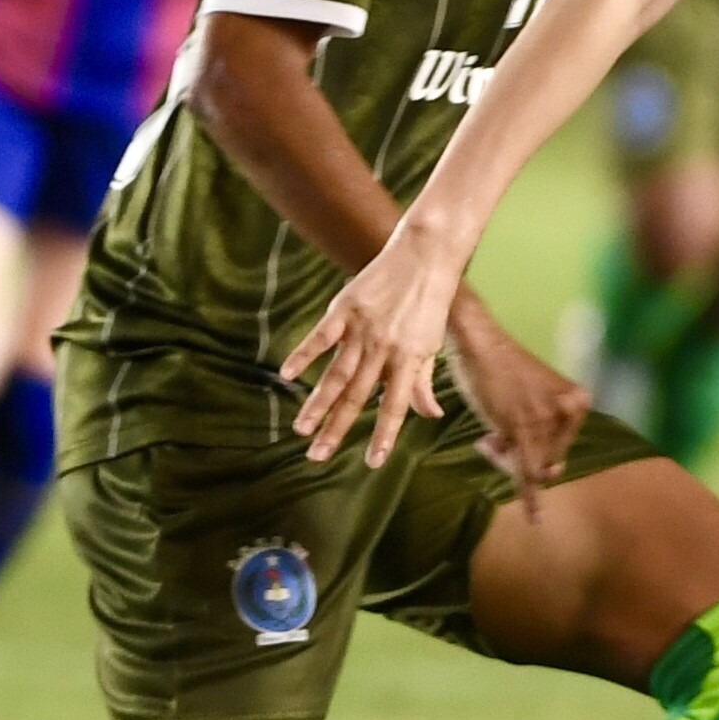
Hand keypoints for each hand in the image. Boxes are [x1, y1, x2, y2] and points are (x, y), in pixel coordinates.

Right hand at [282, 221, 472, 467]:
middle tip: (317, 456)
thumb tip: (429, 415)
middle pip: (356, 397)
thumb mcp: (431, 345)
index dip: (384, 435)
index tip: (372, 462)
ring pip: (336, 374)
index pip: (395, 407)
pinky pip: (321, 337)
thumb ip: (424, 382)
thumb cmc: (429, 304)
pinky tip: (287, 374)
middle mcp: (384, 349)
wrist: (424, 257)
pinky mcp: (345, 310)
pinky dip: (303, 354)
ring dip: (317, 404)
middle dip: (336, 429)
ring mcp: (362, 330)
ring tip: (300, 429)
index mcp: (409, 360)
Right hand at [443, 296, 592, 491]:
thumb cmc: (501, 368)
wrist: (479, 342)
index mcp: (579, 401)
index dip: (534, 450)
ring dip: (506, 460)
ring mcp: (547, 420)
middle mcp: (570, 410)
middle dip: (520, 456)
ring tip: (489, 436)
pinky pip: (526, 472)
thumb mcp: (535, 396)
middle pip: (548, 460)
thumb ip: (547, 432)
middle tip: (493, 437)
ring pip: (532, 467)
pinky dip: (530, 497)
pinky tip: (534, 517)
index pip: (561, 448)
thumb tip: (553, 475)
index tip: (508, 436)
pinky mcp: (521, 429)